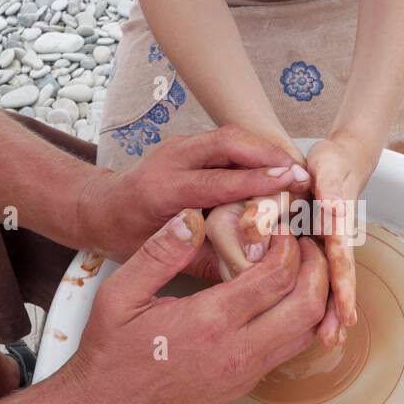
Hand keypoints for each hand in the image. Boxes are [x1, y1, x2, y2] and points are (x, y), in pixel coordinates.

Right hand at [64, 209, 328, 403]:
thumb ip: (160, 253)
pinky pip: (290, 350)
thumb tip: (193, 218)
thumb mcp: (119, 294)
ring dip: (314, 296)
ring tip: (299, 267)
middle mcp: (237, 351)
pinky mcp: (244, 385)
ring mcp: (245, 373)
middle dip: (316, 267)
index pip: (276, 276)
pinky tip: (283, 298)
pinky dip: (299, 320)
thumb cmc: (109, 353)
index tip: (279, 227)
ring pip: (307, 332)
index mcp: (209, 322)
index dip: (288, 245)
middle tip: (303, 243)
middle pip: (308, 306)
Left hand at [75, 126, 310, 261]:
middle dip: (270, 155)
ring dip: (266, 151)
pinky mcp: (190, 144)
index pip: (216, 180)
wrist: (99, 208)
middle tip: (303, 174)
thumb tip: (253, 267)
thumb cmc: (127, 234)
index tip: (290, 181)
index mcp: (162, 188)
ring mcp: (181, 146)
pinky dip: (255, 152)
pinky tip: (276, 169)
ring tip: (297, 172)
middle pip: (228, 141)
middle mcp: (172, 158)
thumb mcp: (161, 256)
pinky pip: (228, 141)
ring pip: (232, 135)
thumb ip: (204, 259)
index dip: (255, 180)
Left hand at [305, 134, 376, 344]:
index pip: (341, 255)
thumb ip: (320, 192)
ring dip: (333, 310)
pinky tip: (322, 321)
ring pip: (336, 280)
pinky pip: (327, 274)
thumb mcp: (320, 171)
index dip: (342, 284)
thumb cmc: (328, 164)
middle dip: (339, 308)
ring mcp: (336, 243)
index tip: (346, 311)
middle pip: (342, 276)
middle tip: (332, 339)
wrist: (346, 158)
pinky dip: (327, 298)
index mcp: (338, 219)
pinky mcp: (328, 245)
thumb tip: (313, 220)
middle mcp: (340, 236)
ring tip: (330, 341)